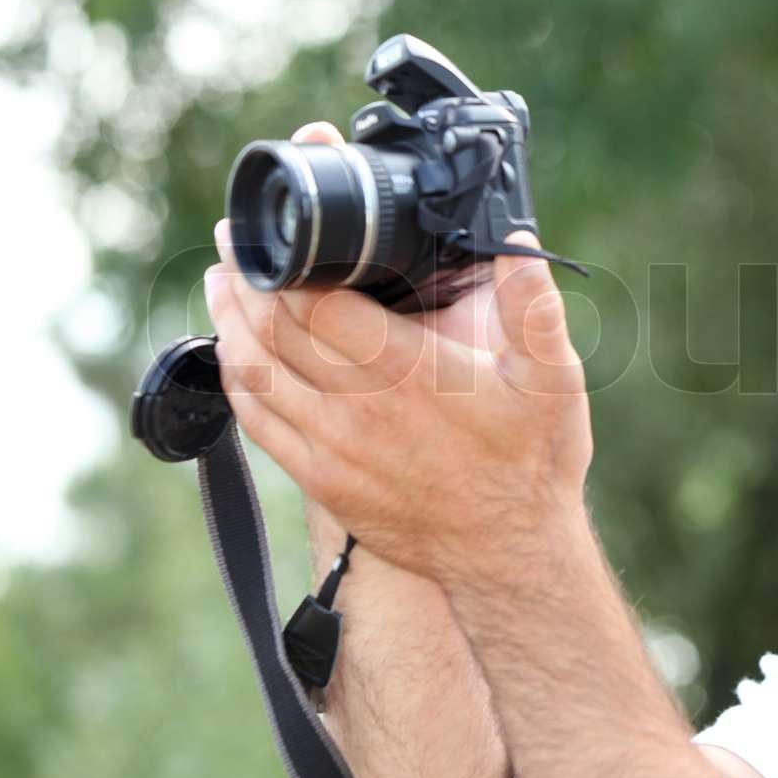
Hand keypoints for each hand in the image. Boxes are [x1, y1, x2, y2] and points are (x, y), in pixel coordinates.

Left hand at [203, 121, 592, 592]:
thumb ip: (534, 307)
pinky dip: (238, 378)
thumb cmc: (533, 461)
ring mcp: (331, 450)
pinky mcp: (321, 480)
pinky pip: (258, 421)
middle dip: (247, 279)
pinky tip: (237, 354)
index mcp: (407, 375)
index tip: (276, 225)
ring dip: (230, 322)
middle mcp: (357, 411)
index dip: (284, 261)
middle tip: (239, 238)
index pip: (316, 305)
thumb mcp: (554, 378)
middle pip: (272, 332)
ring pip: (254, 374)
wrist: (510, 552)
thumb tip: (516, 243)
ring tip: (222, 282)